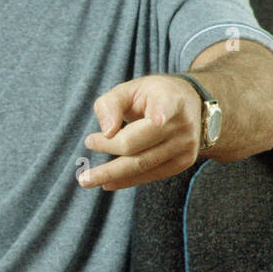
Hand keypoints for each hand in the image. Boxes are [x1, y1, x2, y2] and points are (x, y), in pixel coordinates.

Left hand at [78, 75, 201, 190]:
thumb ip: (111, 104)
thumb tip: (106, 132)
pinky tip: (108, 182)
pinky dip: (127, 180)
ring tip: (86, 179)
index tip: (158, 120)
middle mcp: (182, 124)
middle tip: (83, 168)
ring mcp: (186, 145)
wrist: (189, 105)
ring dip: (112, 174)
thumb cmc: (152, 96)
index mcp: (170, 98)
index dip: (162, 113)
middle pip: (139, 144)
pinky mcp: (183, 162)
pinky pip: (151, 174)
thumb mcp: (130, 89)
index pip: (166, 107)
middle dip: (108, 152)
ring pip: (143, 165)